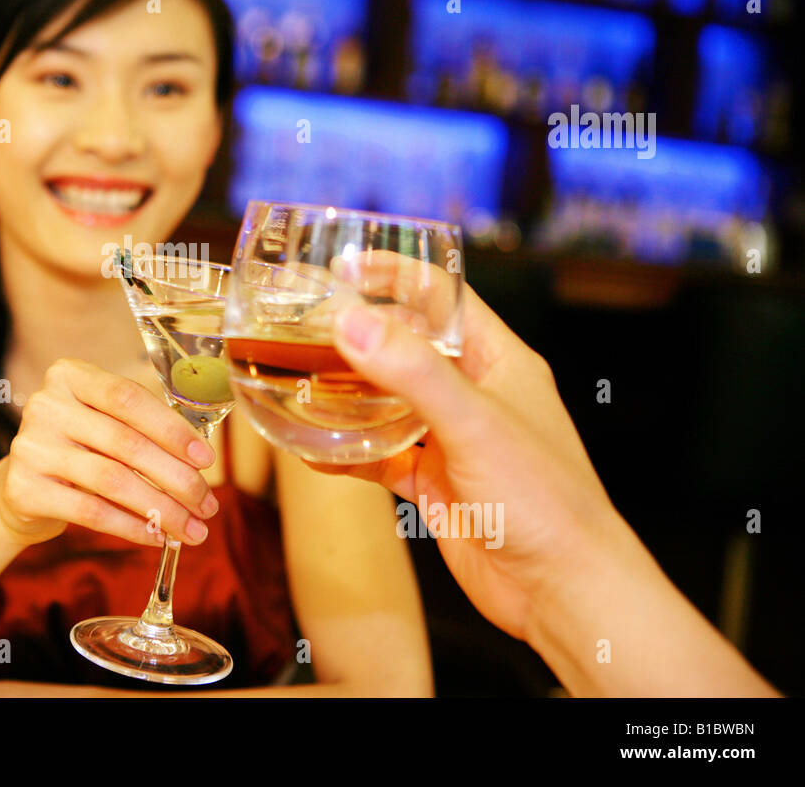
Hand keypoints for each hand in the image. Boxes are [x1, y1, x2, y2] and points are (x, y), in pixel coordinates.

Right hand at [0, 358, 218, 547]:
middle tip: (206, 504)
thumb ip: (143, 426)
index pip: (128, 397)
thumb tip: (200, 460)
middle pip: (125, 442)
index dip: (171, 429)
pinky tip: (157, 537)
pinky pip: (91, 511)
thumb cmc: (79, 448)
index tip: (206, 459)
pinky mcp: (23, 489)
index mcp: (70, 376)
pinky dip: (131, 527)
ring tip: (192, 529)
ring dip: (161, 509)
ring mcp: (30, 447)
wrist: (22, 486)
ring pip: (112, 480)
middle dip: (176, 478)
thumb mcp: (103, 422)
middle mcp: (46, 405)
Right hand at [311, 285, 629, 643]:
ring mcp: (451, 441)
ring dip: (346, 394)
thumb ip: (413, 373)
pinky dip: (346, 451)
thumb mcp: (475, 424)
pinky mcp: (433, 484)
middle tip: (305, 322)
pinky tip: (310, 448)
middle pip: (407, 348)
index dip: (396, 276)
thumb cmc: (546, 502)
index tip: (345, 266)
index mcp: (500, 363)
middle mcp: (475, 395)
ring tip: (297, 378)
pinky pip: (380, 457)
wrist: (562, 592)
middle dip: (359, 336)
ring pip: (387, 403)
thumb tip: (352, 324)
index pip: (443, 299)